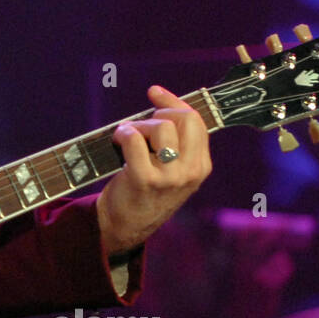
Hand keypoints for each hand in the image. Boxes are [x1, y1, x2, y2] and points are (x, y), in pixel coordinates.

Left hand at [95, 86, 211, 257]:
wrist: (126, 225)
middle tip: (142, 127)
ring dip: (138, 125)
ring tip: (128, 137)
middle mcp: (190, 172)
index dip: (173, 103)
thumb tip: (158, 93)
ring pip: (160, 127)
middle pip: (184, 119)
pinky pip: (135, 140)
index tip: (154, 93)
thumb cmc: (145, 189)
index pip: (196, 121)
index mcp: (201, 166)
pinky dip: (123, 133)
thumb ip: (175, 139)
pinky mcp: (144, 180)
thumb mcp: (172, 168)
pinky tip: (117, 141)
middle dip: (159, 114)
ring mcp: (169, 177)